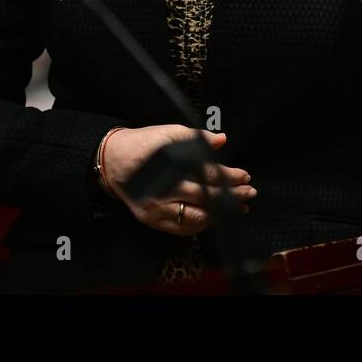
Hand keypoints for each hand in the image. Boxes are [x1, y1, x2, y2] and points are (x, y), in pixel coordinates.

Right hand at [101, 126, 255, 235]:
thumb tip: (221, 140)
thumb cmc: (143, 145)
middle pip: (205, 197)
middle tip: (248, 193)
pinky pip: (182, 228)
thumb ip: (196, 137)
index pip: (207, 174)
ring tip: (238, 207)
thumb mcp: (168, 133)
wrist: (113, 162)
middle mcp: (161, 189)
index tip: (244, 176)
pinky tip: (215, 215)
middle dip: (231, 196)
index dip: (229, 177)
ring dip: (220, 213)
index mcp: (168, 165)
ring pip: (195, 217)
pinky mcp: (152, 220)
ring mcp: (155, 208)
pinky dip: (202, 223)